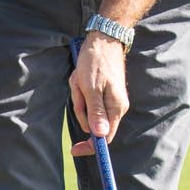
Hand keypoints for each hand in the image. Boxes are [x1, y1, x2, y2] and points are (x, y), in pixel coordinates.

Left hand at [69, 34, 129, 157]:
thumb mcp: (91, 87)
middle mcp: (115, 107)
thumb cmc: (96, 61)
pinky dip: (80, 91)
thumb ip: (95, 112)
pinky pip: (87, 100)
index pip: (104, 138)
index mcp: (115, 108)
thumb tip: (100, 135)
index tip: (74, 149)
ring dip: (79, 97)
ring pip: (87, 110)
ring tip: (80, 79)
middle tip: (78, 88)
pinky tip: (81, 78)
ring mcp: (110, 100)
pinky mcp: (103, 93)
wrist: (103, 40)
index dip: (90, 146)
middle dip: (80, 108)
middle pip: (92, 123)